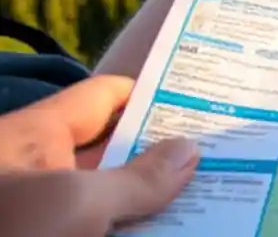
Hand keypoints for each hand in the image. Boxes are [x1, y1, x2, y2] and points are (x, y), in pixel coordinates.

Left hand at [0, 75, 198, 236]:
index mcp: (33, 136)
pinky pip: (94, 229)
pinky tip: (172, 230)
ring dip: (150, 203)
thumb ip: (139, 178)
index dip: (152, 93)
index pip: (103, 97)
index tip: (204, 102)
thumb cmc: (11, 231)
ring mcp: (37, 214)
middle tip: (220, 156)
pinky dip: (125, 228)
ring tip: (210, 200)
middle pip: (111, 151)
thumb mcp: (77, 206)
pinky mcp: (46, 236)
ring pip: (106, 200)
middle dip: (162, 155)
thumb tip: (190, 149)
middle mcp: (34, 170)